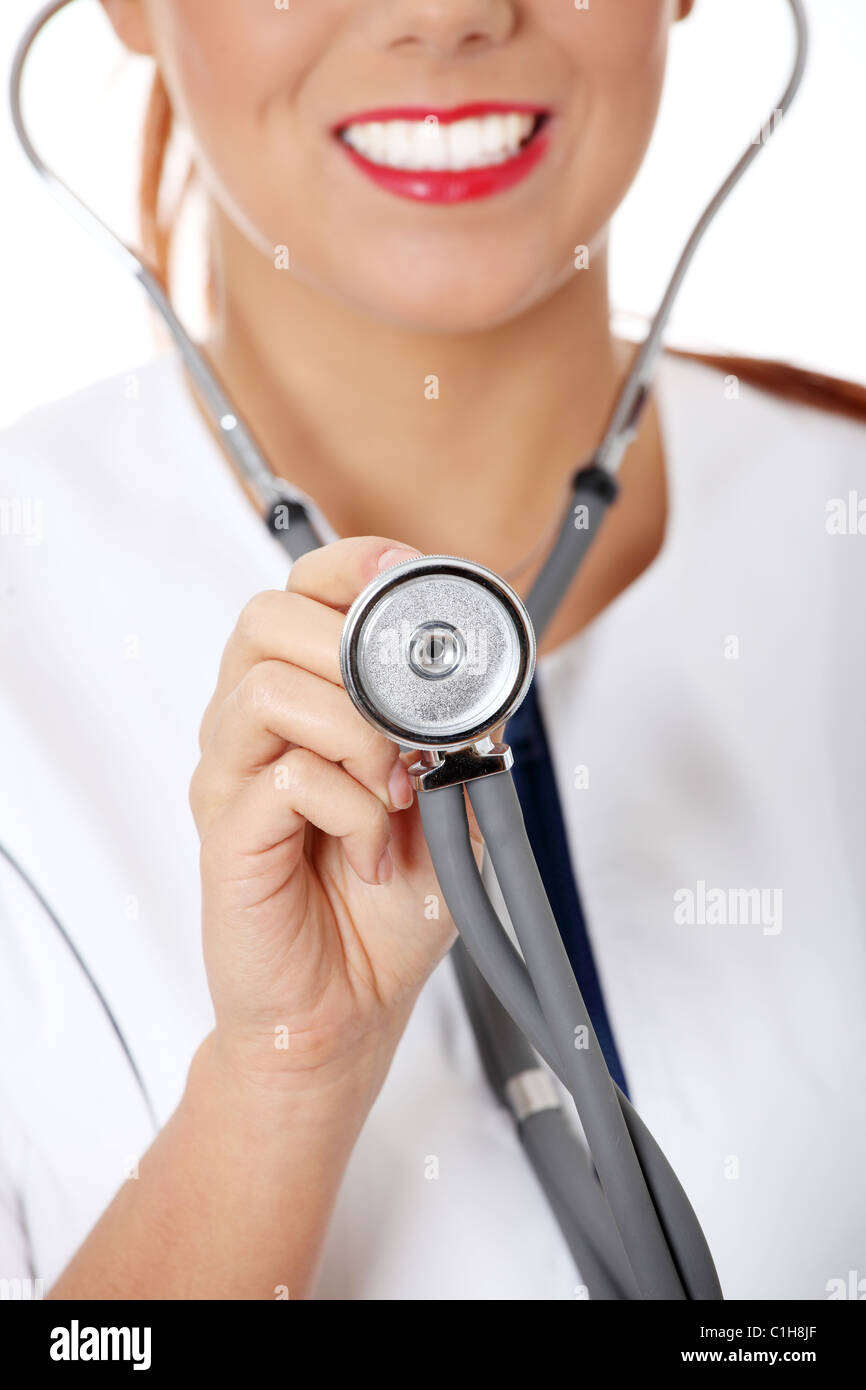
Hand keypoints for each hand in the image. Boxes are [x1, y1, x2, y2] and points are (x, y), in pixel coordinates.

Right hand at [190, 537, 473, 1106]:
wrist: (349, 1007)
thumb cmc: (389, 906)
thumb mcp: (452, 806)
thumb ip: (462, 737)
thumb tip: (483, 679)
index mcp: (302, 701)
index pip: (301, 592)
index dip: (353, 567)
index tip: (409, 585)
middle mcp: (253, 726)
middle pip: (264, 619)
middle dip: (351, 651)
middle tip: (400, 722)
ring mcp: (232, 777)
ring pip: (267, 687)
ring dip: (357, 732)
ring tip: (395, 794)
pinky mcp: (226, 832)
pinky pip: (284, 776)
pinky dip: (351, 808)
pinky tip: (371, 851)